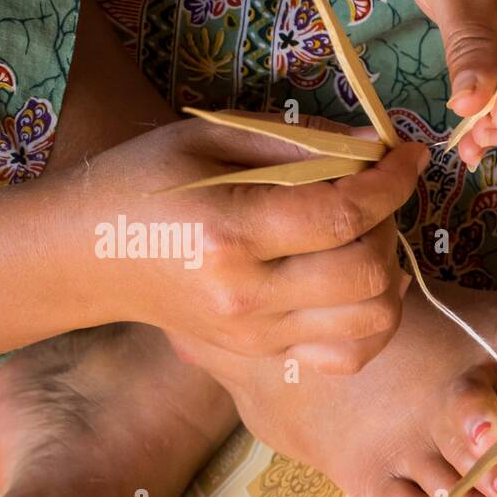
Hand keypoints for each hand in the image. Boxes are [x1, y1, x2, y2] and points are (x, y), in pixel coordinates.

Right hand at [67, 115, 428, 374]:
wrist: (86, 257)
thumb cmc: (144, 183)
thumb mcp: (209, 140)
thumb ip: (299, 142)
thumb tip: (376, 144)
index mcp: (230, 232)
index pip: (344, 214)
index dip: (393, 182)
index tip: (410, 157)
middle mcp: (248, 296)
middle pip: (367, 272)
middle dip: (390, 225)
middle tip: (372, 199)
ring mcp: (258, 336)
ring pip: (373, 320)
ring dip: (389, 273)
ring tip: (362, 240)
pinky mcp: (264, 356)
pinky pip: (350, 354)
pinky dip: (372, 321)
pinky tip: (356, 287)